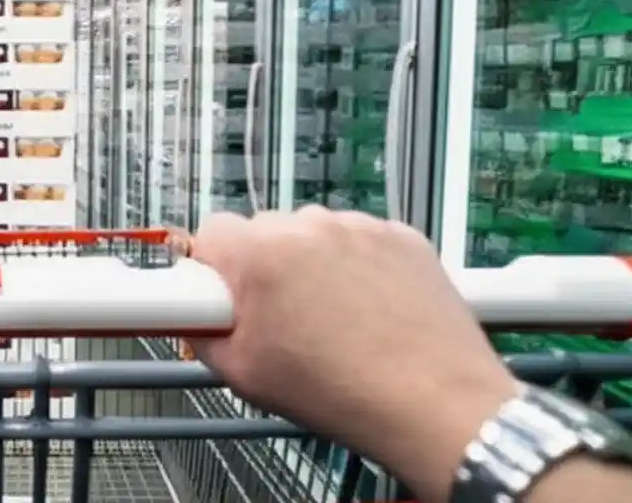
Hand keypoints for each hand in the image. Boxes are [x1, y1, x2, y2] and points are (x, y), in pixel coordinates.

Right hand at [190, 207, 517, 501]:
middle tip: (280, 320)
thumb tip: (195, 318)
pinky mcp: (401, 236)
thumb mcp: (245, 375)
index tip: (223, 296)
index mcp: (261, 254)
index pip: (211, 232)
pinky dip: (357, 267)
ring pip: (313, 235)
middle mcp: (309, 227)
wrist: (436, 404)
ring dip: (311, 266)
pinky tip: (367, 311)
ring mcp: (360, 228)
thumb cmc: (346, 393)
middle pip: (264, 231)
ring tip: (331, 322)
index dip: (212, 269)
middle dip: (264, 269)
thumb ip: (204, 335)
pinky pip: (360, 241)